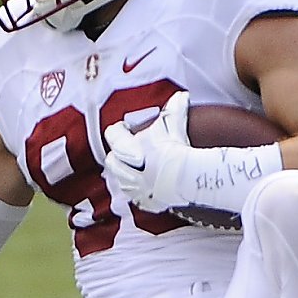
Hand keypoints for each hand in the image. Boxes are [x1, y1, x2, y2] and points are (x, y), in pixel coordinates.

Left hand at [103, 90, 194, 212]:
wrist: (186, 178)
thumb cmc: (177, 149)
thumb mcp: (176, 125)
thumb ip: (176, 109)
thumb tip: (181, 96)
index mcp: (128, 147)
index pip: (113, 134)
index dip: (119, 130)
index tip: (127, 128)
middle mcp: (125, 168)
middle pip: (112, 160)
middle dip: (119, 155)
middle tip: (131, 151)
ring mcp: (134, 187)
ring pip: (121, 180)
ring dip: (127, 174)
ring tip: (140, 169)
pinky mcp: (145, 201)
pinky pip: (136, 197)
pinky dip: (141, 191)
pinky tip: (150, 186)